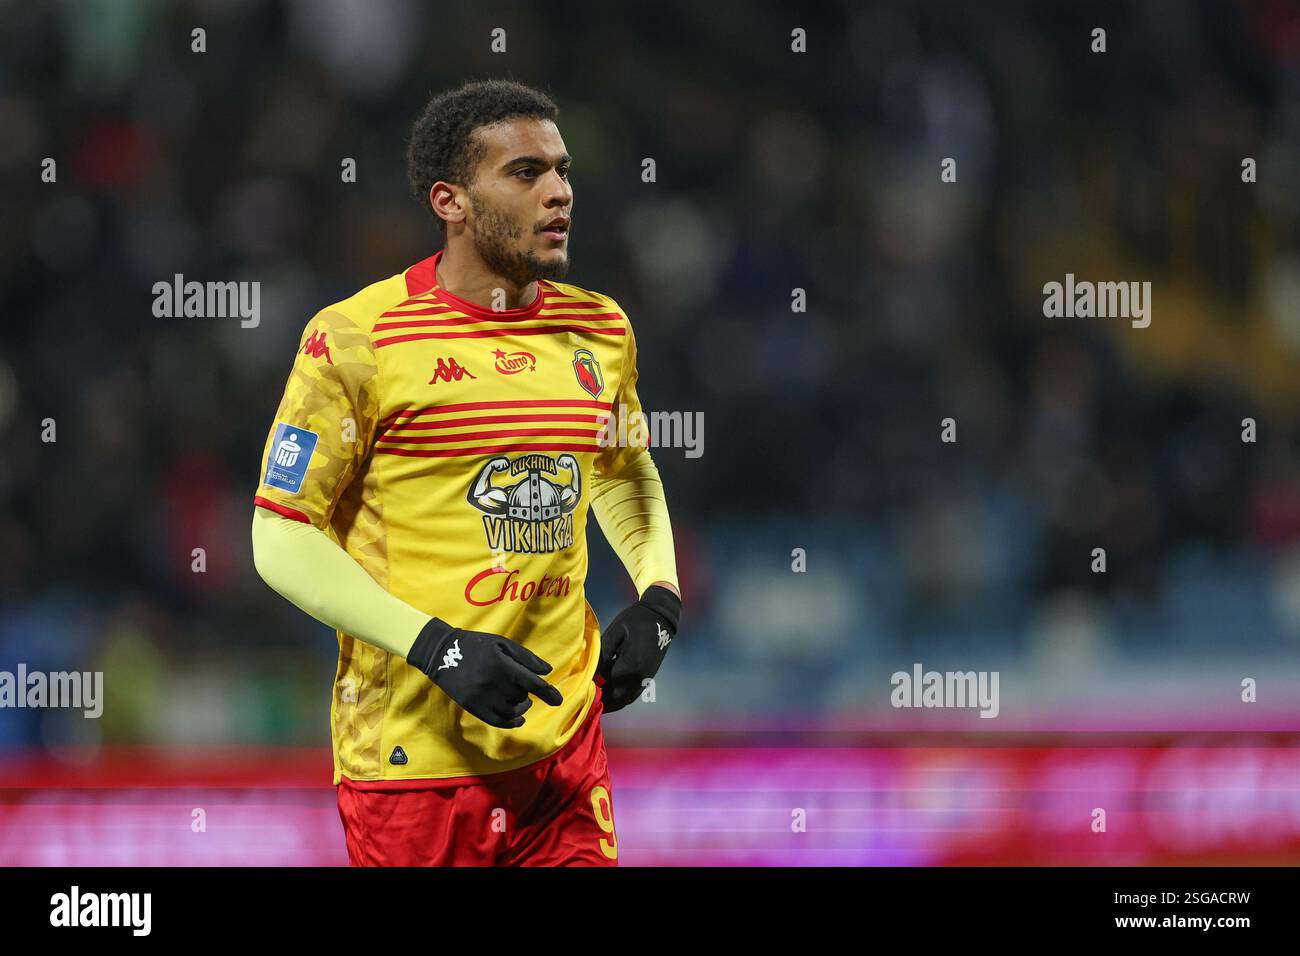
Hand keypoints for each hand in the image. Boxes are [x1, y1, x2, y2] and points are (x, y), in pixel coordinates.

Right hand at [407, 619, 562, 727]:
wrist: (443, 653)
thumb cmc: (477, 646)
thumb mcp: (502, 644)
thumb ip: (526, 658)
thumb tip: (547, 671)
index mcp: (502, 665)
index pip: (532, 683)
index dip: (548, 693)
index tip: (559, 701)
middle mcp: (493, 684)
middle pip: (521, 697)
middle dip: (527, 693)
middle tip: (522, 686)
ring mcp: (482, 697)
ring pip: (511, 711)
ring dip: (521, 708)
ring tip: (521, 701)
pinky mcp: (472, 707)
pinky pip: (497, 721)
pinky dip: (510, 722)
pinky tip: (518, 719)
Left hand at [596, 585, 680, 713]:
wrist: (660, 617)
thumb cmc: (634, 621)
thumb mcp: (614, 634)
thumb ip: (603, 655)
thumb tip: (592, 673)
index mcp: (629, 667)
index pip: (607, 687)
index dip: (594, 690)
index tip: (583, 687)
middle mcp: (638, 679)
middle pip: (617, 700)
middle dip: (602, 700)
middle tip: (588, 696)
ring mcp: (645, 680)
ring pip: (626, 700)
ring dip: (612, 701)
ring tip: (598, 695)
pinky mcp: (649, 677)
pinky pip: (633, 694)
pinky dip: (621, 697)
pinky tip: (611, 691)